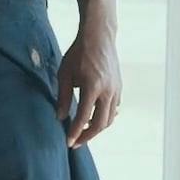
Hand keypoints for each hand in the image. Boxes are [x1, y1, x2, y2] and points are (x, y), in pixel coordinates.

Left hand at [56, 16, 121, 147]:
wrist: (99, 36)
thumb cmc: (79, 53)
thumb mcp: (65, 74)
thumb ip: (62, 97)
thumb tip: (60, 117)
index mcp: (92, 87)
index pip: (84, 117)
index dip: (75, 132)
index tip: (69, 142)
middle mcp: (108, 91)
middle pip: (100, 123)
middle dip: (88, 136)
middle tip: (76, 142)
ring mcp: (116, 89)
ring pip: (110, 118)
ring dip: (97, 129)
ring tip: (84, 133)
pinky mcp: (119, 87)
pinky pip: (114, 109)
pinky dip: (106, 117)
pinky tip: (95, 119)